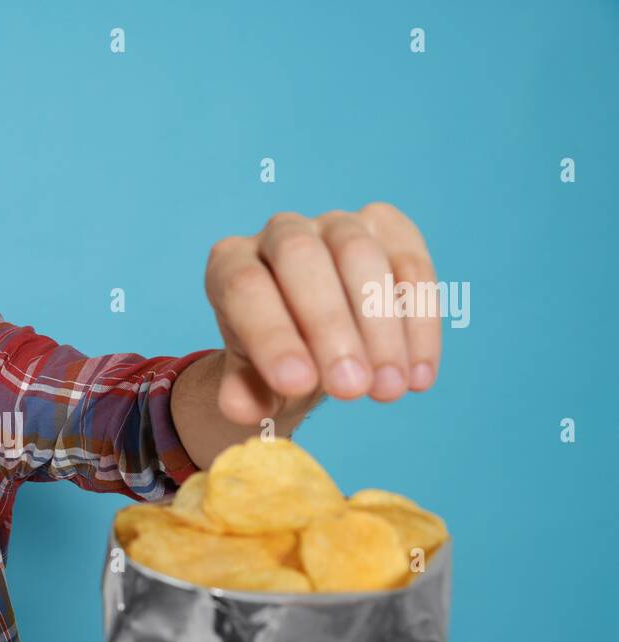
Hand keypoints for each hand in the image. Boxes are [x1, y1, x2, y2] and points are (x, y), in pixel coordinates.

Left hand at [203, 202, 439, 424]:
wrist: (313, 343)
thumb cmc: (276, 357)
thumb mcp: (252, 382)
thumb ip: (243, 393)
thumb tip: (242, 408)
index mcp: (230, 263)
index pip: (244, 287)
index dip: (272, 336)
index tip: (298, 385)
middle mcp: (280, 232)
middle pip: (302, 259)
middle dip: (330, 327)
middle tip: (350, 388)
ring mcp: (336, 223)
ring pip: (360, 255)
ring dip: (381, 326)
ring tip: (388, 388)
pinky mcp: (387, 228)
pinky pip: (409, 265)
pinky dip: (419, 323)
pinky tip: (418, 375)